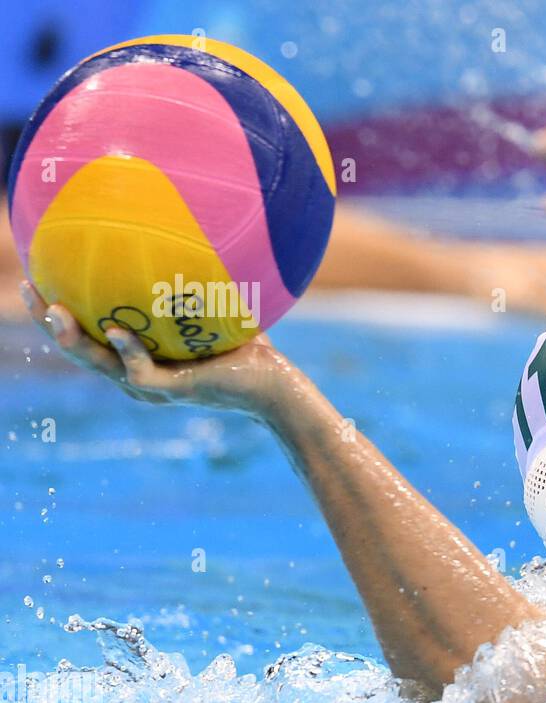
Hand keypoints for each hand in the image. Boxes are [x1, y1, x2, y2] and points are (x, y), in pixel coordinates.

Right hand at [20, 280, 292, 416]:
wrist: (275, 384)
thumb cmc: (246, 346)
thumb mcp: (211, 309)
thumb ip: (191, 280)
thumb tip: (182, 229)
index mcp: (138, 357)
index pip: (88, 336)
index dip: (58, 312)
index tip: (36, 278)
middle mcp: (137, 375)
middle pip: (79, 351)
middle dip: (48, 322)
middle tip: (28, 288)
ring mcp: (153, 387)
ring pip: (99, 365)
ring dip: (73, 340)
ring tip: (54, 311)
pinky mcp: (175, 390)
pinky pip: (140, 372)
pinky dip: (126, 351)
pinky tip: (117, 330)